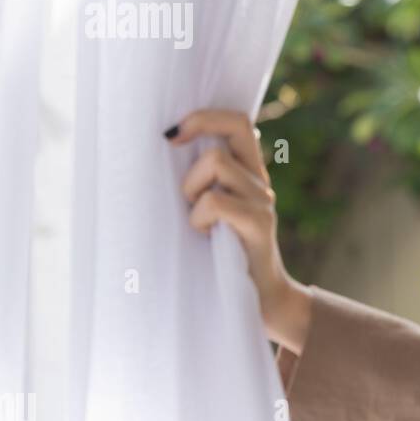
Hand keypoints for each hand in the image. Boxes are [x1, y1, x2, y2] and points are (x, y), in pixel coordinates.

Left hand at [165, 109, 311, 353]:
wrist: (258, 303)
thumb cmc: (218, 260)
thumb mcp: (205, 214)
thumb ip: (198, 185)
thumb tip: (156, 158)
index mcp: (248, 174)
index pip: (238, 122)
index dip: (206, 117)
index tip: (172, 135)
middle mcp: (260, 181)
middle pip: (229, 132)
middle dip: (195, 147)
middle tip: (184, 188)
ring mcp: (263, 201)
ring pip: (216, 164)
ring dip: (192, 191)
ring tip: (197, 222)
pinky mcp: (259, 224)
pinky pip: (216, 201)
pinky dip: (199, 217)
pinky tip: (203, 237)